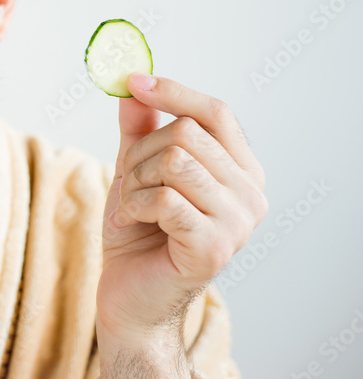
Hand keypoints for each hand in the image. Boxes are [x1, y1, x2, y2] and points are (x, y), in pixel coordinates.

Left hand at [97, 73, 267, 339]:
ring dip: (134, 181)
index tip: (134, 81)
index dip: (174, 92)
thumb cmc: (138, 235)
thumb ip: (139, 129)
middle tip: (127, 184)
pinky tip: (128, 225)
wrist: (129, 298)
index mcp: (241, 171)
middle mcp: (251, 195)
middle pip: (185, 133)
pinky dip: (131, 206)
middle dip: (139, 153)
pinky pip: (163, 198)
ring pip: (173, 161)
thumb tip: (133, 86)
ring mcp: (238, 224)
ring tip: (130, 207)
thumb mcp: (134, 171)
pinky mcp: (214, 247)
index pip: (216, 113)